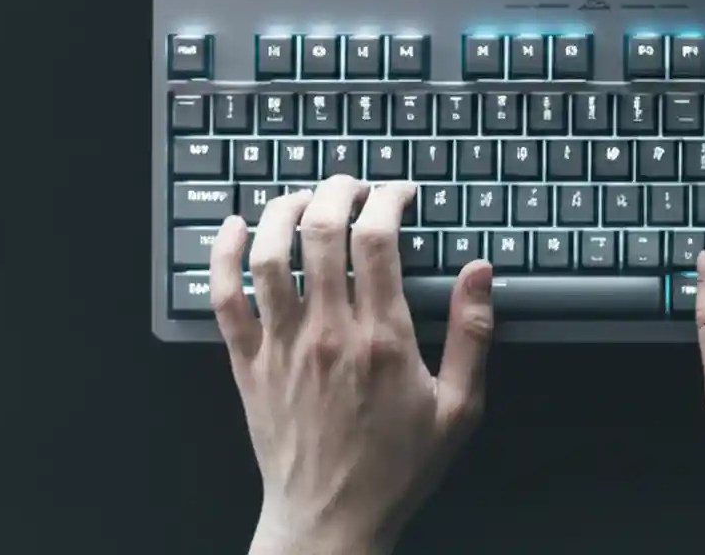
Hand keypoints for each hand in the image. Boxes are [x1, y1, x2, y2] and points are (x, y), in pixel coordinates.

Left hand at [209, 176, 494, 554]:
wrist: (330, 522)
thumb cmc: (396, 469)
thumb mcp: (460, 409)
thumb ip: (473, 335)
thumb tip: (481, 271)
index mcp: (383, 338)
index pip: (377, 240)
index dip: (388, 200)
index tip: (399, 193)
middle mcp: (328, 332)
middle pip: (320, 230)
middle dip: (337, 190)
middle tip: (353, 183)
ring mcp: (282, 346)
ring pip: (270, 254)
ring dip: (283, 210)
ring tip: (304, 197)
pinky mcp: (248, 365)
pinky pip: (224, 298)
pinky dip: (224, 255)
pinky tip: (236, 229)